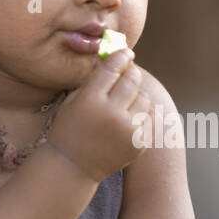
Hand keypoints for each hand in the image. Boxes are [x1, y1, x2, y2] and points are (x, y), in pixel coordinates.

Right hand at [45, 49, 151, 181]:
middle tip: (128, 71)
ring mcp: (127, 130)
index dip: (121, 57)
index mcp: (91, 100)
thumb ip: (93, 79)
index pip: (113, 69)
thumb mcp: (73, 100)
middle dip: (131, 73)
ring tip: (126, 99)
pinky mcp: (139, 143)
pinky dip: (141, 114)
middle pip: (132, 81)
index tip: (126, 52)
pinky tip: (130, 116)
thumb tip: (113, 56)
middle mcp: (111, 113)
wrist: (73, 166)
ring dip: (137, 94)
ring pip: (144, 98)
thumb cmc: (69, 129)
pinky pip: (149, 118)